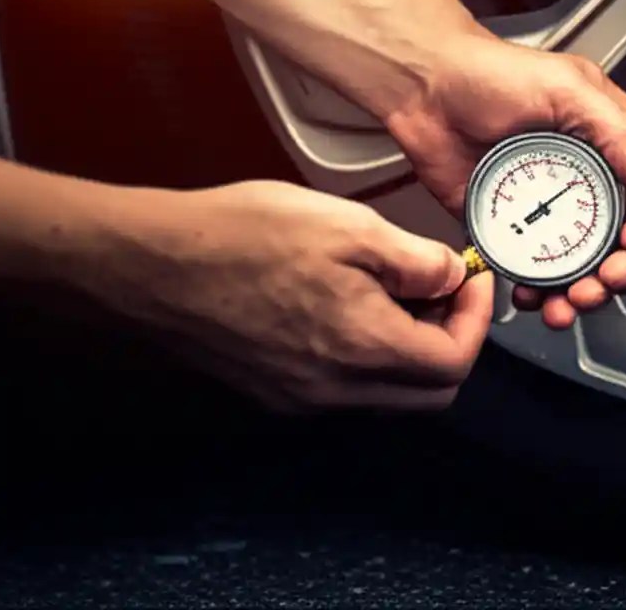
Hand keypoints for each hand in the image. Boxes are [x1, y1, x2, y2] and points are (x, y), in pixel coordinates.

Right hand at [88, 180, 492, 412]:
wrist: (148, 265)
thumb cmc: (241, 237)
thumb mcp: (350, 227)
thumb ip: (417, 260)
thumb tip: (454, 277)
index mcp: (364, 349)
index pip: (455, 363)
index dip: (477, 319)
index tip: (471, 279)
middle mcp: (336, 391)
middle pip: (429, 393)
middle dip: (451, 341)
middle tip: (442, 289)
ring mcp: (301, 399)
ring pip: (388, 395)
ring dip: (410, 350)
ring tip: (395, 289)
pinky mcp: (273, 393)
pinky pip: (345, 390)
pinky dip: (368, 356)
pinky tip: (350, 305)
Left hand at [385, 33, 625, 329]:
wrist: (426, 90)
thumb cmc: (491, 73)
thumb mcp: (566, 87)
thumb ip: (612, 129)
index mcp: (614, 147)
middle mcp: (591, 185)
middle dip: (623, 273)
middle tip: (599, 284)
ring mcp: (553, 213)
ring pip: (587, 269)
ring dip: (585, 295)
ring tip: (565, 305)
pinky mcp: (514, 231)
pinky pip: (537, 274)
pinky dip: (540, 294)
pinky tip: (530, 298)